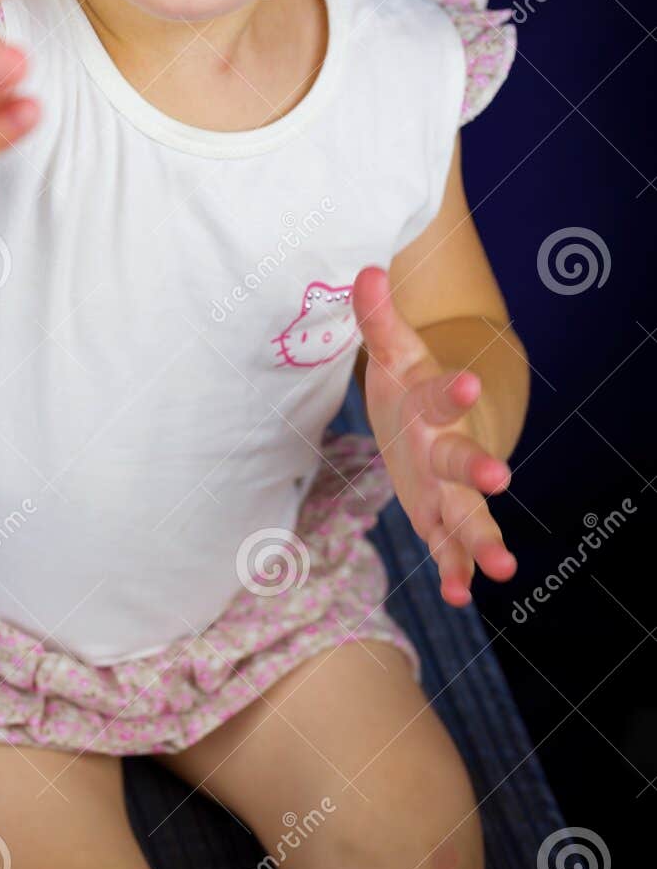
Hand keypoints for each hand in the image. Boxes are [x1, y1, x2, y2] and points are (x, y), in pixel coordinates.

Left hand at [352, 265, 516, 606]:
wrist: (435, 416)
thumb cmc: (409, 382)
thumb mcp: (392, 352)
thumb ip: (378, 318)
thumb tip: (365, 272)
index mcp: (433, 402)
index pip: (443, 391)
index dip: (455, 387)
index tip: (471, 382)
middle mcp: (447, 447)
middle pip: (464, 459)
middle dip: (478, 469)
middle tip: (499, 478)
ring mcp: (446, 488)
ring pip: (468, 515)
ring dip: (482, 540)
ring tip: (504, 569)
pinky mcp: (437, 516)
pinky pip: (449, 547)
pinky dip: (455, 572)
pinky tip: (458, 597)